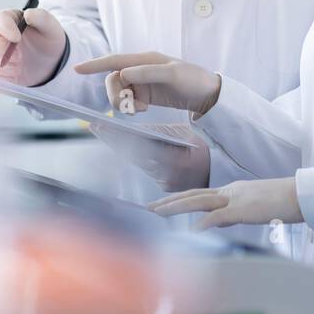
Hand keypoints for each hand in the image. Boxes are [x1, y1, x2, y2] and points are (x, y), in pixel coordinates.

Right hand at [0, 6, 67, 85]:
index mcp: (9, 19)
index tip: (17, 37)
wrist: (50, 61)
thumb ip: (42, 17)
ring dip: (4, 66)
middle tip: (19, 56)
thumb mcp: (50, 27)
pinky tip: (15, 72)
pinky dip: (3, 76)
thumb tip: (29, 14)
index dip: (6, 28)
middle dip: (2, 50)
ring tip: (20, 66)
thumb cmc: (47, 40)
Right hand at [73, 52, 221, 116]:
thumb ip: (148, 73)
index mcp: (145, 59)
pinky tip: (143, 109)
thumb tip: (124, 72)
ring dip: (123, 103)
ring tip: (139, 109)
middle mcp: (140, 69)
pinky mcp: (145, 95)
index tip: (77, 69)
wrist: (207, 95)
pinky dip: (130, 107)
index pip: (115, 60)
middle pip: (113, 80)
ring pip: (118, 92)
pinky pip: (127, 101)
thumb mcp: (173, 75)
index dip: (95, 65)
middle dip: (115, 95)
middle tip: (128, 107)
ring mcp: (142, 82)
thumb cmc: (193, 79)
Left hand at [88, 121, 209, 193]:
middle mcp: (166, 175)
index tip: (101, 126)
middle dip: (113, 139)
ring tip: (102, 132)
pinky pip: (143, 167)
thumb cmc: (202, 150)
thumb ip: (158, 133)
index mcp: (173, 160)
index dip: (117, 136)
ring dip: (119, 147)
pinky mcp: (162, 186)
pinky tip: (118, 144)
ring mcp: (163, 183)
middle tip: (95, 127)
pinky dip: (132, 155)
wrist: (218, 173)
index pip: (138, 147)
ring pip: (136, 161)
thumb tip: (134, 130)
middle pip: (132, 155)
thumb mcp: (184, 135)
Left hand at [147, 178, 301, 229]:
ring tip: (157, 212)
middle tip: (149, 207)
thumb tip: (216, 222)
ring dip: (175, 206)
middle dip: (169, 201)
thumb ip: (233, 214)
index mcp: (233, 190)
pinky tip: (191, 231)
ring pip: (197, 200)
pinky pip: (217, 216)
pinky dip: (202, 223)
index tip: (163, 204)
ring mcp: (235, 198)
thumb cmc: (284, 202)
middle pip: (192, 195)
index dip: (180, 199)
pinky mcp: (243, 209)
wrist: (301, 194)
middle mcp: (230, 191)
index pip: (201, 195)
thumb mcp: (255, 207)